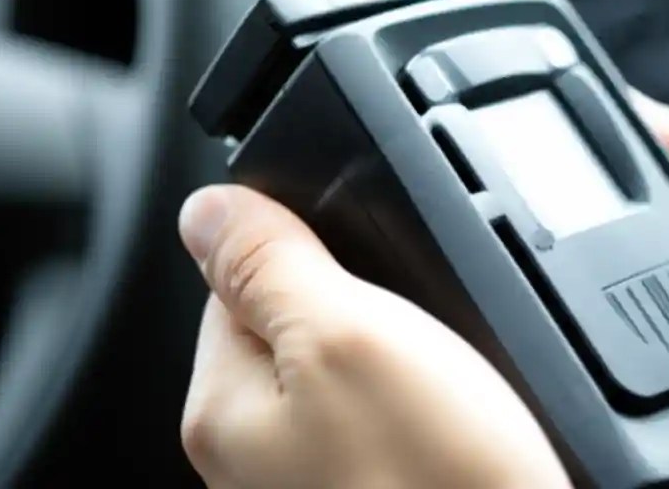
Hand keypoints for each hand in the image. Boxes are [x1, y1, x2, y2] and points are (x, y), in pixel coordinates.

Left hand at [176, 185, 570, 488]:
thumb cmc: (438, 483)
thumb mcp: (346, 336)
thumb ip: (271, 262)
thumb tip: (209, 207)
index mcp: (224, 410)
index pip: (238, 282)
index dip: (312, 256)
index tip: (368, 277)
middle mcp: (256, 457)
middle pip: (299, 326)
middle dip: (366, 310)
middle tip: (421, 336)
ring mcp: (316, 480)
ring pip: (354, 371)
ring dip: (406, 357)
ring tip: (449, 382)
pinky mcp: (375, 488)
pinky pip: (390, 418)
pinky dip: (426, 404)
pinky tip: (458, 420)